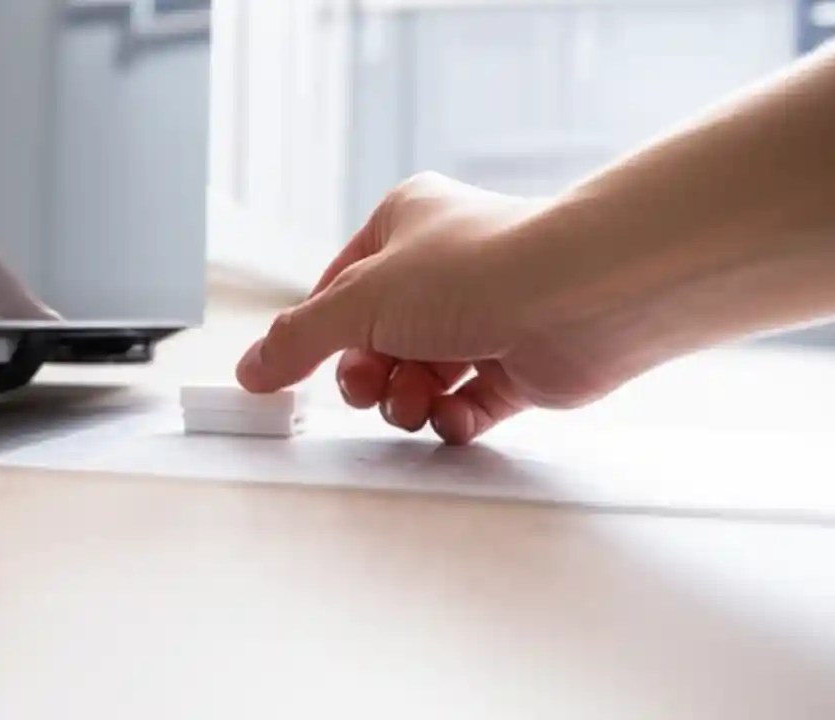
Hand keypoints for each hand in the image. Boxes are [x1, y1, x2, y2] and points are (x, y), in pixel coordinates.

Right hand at [235, 172, 634, 445]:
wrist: (582, 295)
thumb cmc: (481, 269)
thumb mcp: (360, 300)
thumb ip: (299, 340)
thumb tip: (252, 369)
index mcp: (403, 226)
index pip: (337, 288)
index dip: (315, 335)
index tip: (287, 376)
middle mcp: (444, 267)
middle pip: (376, 339)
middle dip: (368, 374)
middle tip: (371, 386)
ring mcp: (484, 315)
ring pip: (418, 374)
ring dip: (407, 398)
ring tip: (416, 400)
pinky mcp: (518, 363)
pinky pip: (466, 402)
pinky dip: (452, 416)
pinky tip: (453, 415)